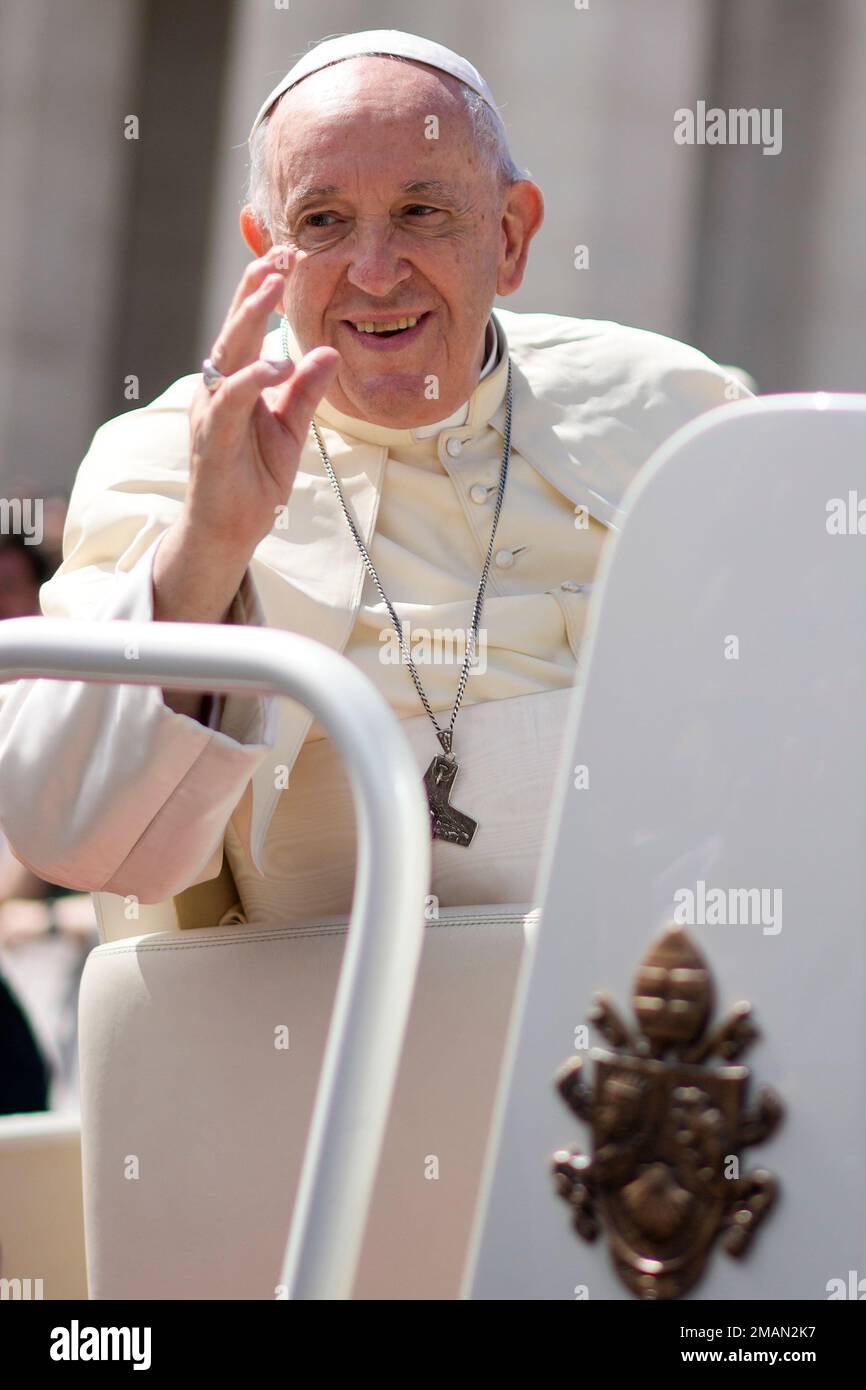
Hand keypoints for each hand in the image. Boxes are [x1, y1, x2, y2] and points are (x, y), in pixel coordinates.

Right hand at [187, 245, 339, 554]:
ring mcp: (211, 408)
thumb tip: (331, 352)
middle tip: (281, 255)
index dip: (263, 291)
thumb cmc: (254, 477)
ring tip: (274, 288)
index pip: (248, 326)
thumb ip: (306, 390)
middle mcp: (217, 387)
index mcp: (234, 381)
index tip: (289, 258)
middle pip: (235, 327)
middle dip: (256, 289)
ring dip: (250, 317)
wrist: (229, 528)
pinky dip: (253, 378)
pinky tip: (278, 364)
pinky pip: (232, 398)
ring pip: (228, 352)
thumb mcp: (292, 428)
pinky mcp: (213, 435)